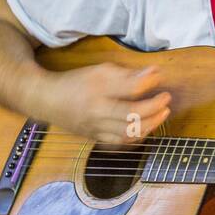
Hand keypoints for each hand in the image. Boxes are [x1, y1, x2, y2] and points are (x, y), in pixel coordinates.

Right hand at [41, 63, 171, 143]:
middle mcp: (97, 113)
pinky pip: (121, 143)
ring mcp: (96, 129)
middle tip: (166, 99)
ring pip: (128, 134)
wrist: (48, 100)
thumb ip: (127, 74)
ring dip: (151, 124)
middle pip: (131, 116)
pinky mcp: (96, 139)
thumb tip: (155, 73)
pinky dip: (137, 136)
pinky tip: (147, 126)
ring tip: (162, 113)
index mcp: (98, 91)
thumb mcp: (100, 71)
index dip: (149, 83)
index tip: (158, 77)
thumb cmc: (77, 82)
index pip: (130, 89)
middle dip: (154, 108)